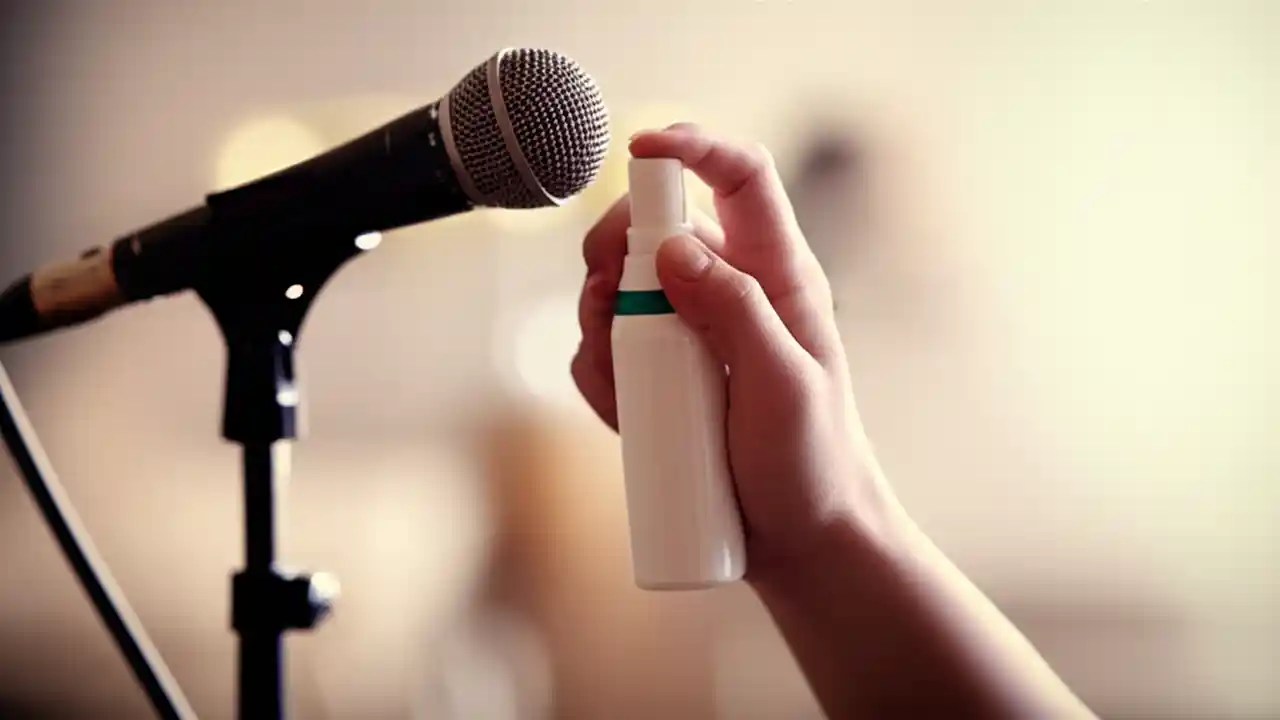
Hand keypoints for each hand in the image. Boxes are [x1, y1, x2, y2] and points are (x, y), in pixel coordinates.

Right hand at [571, 123, 900, 577]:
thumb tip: (674, 248)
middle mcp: (729, 293)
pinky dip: (596, 370)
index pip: (741, 178)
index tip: (641, 150)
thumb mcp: (784, 385)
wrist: (801, 544)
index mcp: (777, 276)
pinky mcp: (659, 379)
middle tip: (609, 292)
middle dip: (616, 247)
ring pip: (618, 288)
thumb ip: (736, 310)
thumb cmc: (813, 464)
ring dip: (598, 316)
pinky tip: (621, 408)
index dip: (693, 147)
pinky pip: (605, 352)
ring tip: (623, 371)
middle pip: (656, 225)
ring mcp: (689, 336)